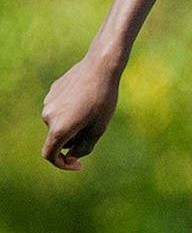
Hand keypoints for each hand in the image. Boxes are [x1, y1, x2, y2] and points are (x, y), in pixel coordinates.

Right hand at [41, 52, 122, 170]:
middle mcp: (48, 116)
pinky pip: (60, 109)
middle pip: (59, 138)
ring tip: (92, 110)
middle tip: (94, 128)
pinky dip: (71, 111)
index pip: (50, 155)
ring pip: (59, 123)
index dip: (62, 164)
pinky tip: (86, 98)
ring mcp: (48, 103)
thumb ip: (83, 148)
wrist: (100, 67)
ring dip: (73, 124)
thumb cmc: (103, 100)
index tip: (78, 165)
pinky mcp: (52, 92)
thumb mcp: (98, 129)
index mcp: (59, 128)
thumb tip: (69, 157)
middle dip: (74, 139)